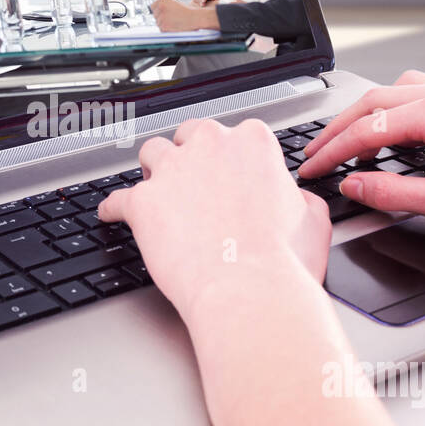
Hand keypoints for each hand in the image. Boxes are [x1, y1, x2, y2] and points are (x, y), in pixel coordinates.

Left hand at [99, 119, 330, 320]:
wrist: (249, 291)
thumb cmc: (282, 261)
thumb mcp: (312, 218)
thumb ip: (299, 197)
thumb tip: (294, 199)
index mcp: (251, 142)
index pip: (231, 134)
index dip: (227, 157)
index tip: (226, 174)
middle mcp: (209, 146)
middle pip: (187, 137)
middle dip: (188, 156)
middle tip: (192, 182)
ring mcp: (172, 171)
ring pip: (151, 154)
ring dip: (153, 172)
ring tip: (155, 192)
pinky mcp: (142, 202)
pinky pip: (117, 199)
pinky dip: (114, 208)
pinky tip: (112, 214)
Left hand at [151, 0, 217, 32]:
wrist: (195, 17)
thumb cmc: (188, 11)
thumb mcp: (175, 3)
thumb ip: (165, 5)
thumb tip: (158, 10)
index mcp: (163, 0)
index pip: (153, 5)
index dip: (157, 9)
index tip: (160, 12)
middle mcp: (160, 8)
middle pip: (155, 14)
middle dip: (160, 16)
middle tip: (170, 18)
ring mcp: (161, 18)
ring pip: (158, 22)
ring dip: (164, 23)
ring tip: (174, 21)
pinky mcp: (163, 27)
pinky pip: (161, 29)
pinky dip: (166, 29)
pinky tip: (174, 26)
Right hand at [298, 70, 424, 241]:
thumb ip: (397, 193)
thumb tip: (355, 186)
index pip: (369, 127)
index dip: (332, 151)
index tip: (311, 169)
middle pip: (375, 101)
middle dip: (339, 130)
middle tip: (314, 156)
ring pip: (398, 92)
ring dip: (367, 116)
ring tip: (347, 146)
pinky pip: (423, 96)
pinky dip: (395, 113)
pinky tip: (393, 137)